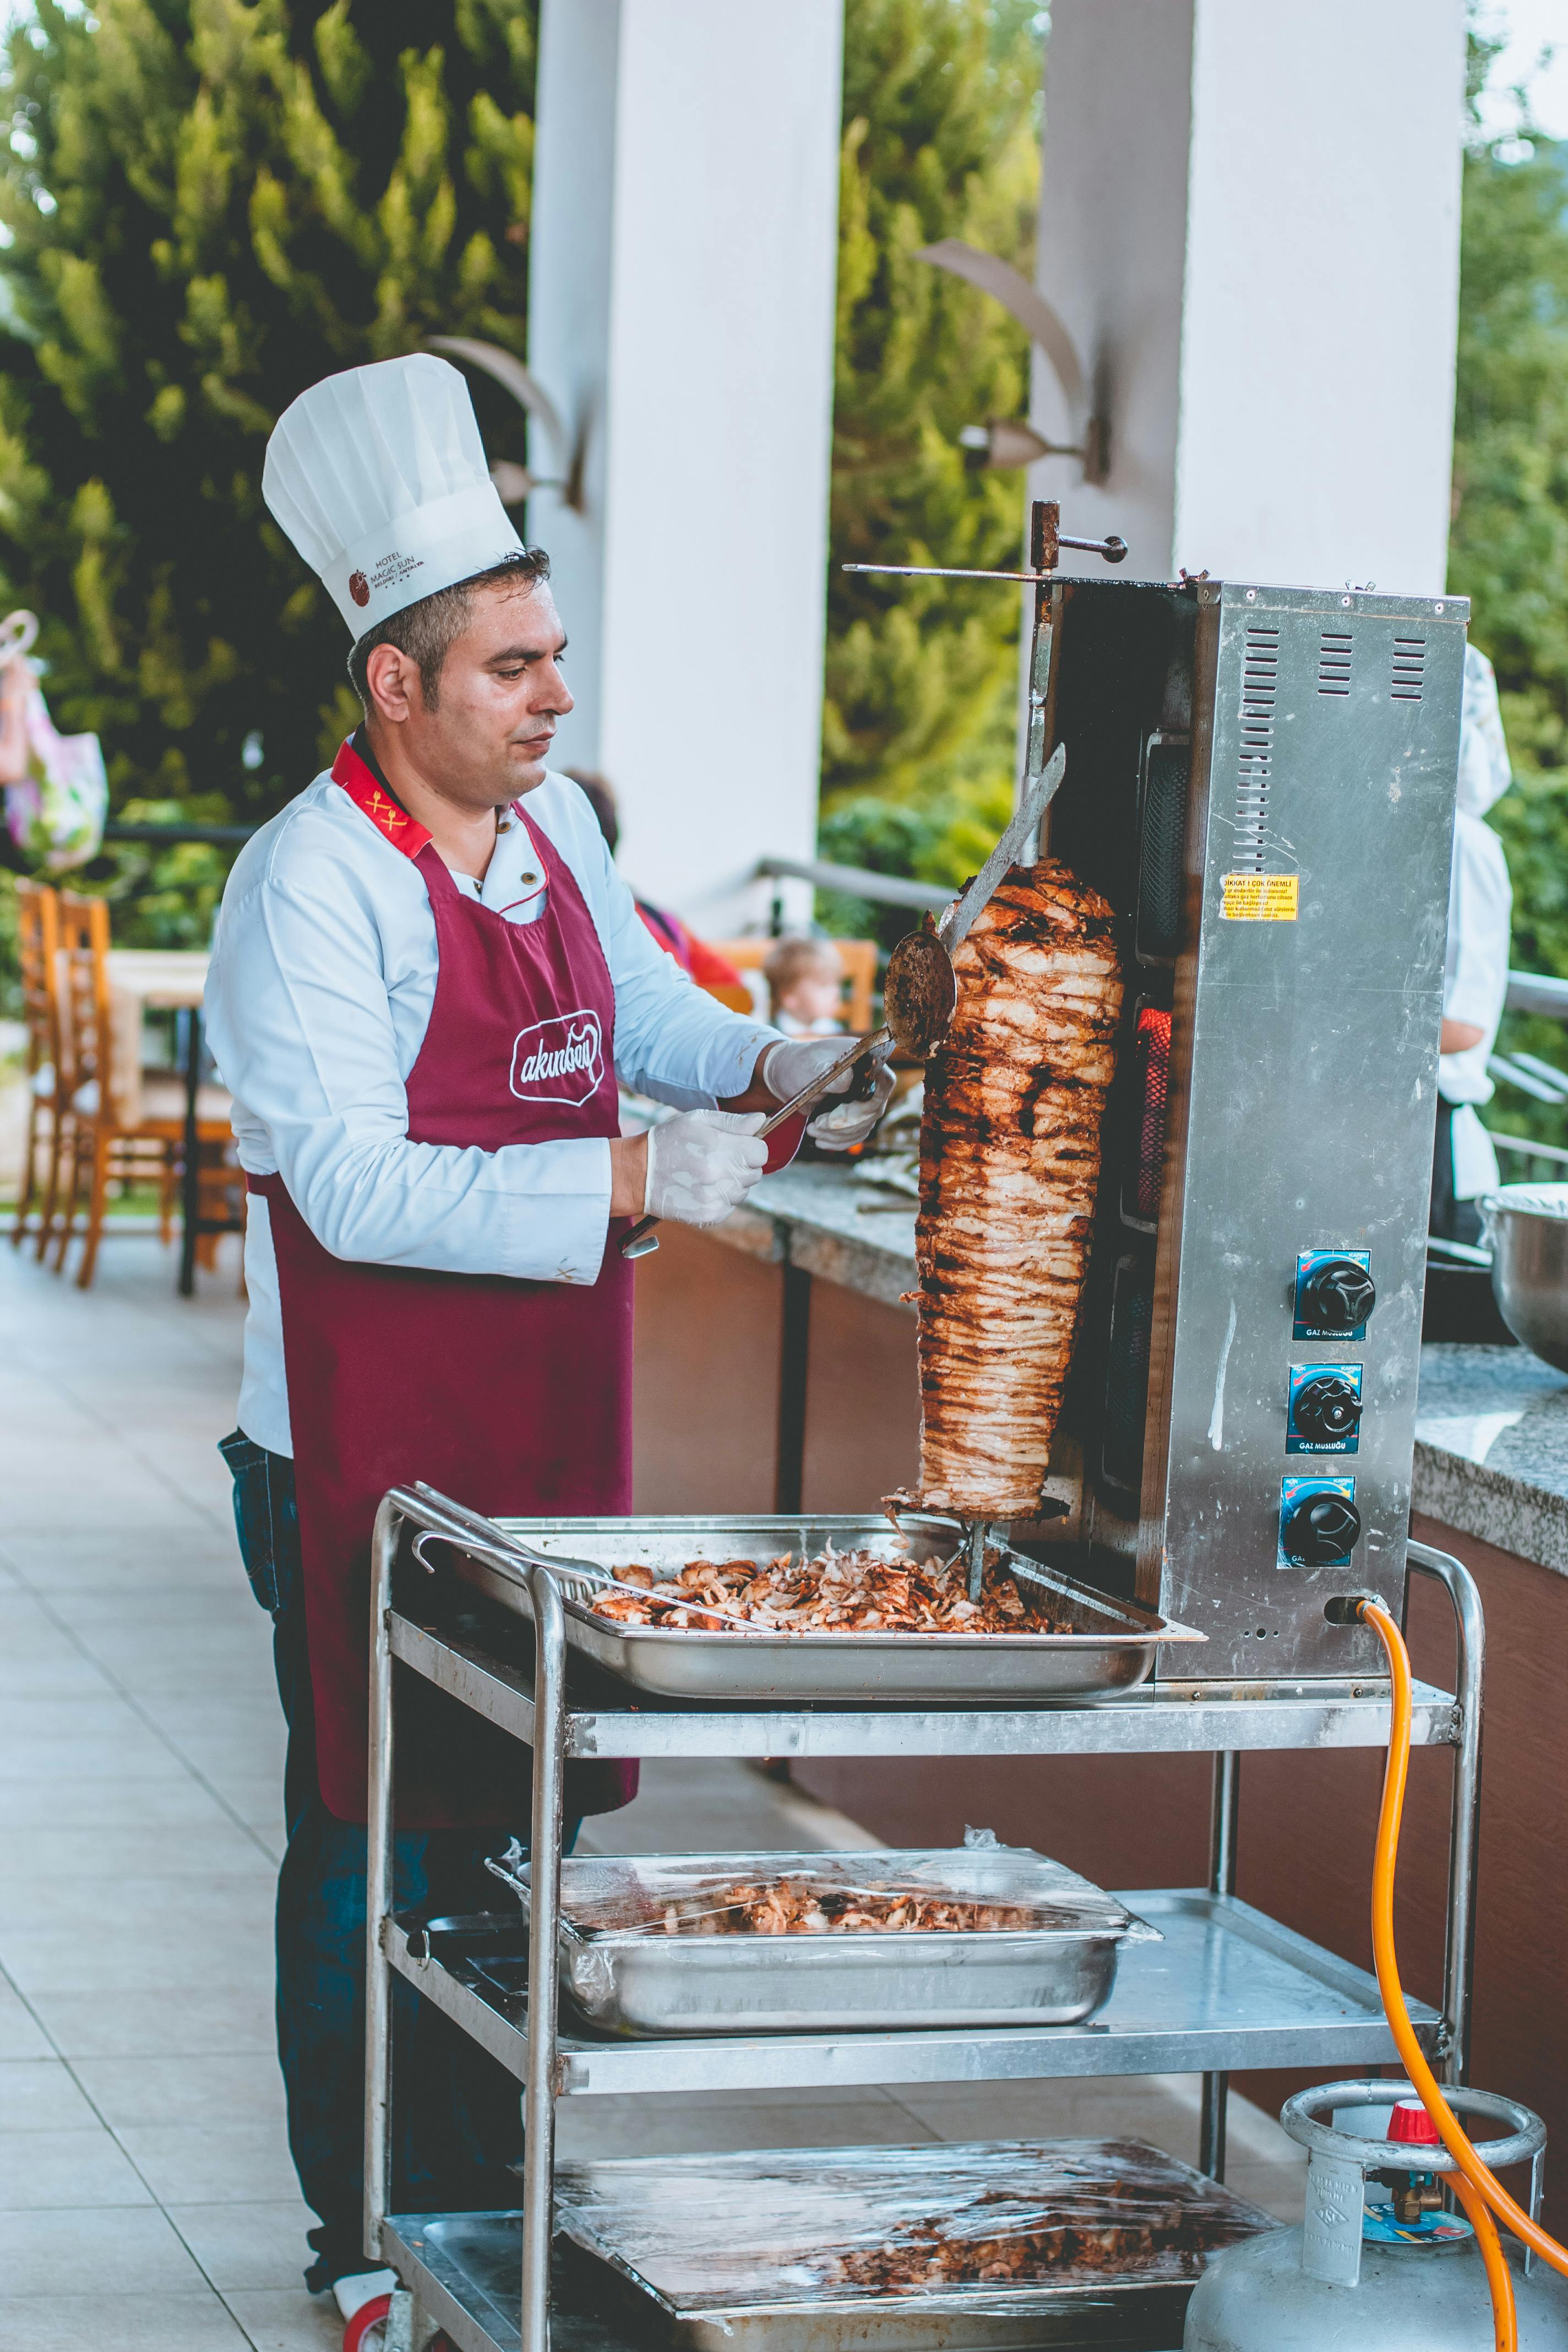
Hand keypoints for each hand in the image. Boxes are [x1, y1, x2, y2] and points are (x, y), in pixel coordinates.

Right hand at [643, 1110, 767, 1226]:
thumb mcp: (697, 1120)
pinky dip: (721, 1199)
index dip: (751, 1147)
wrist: (637, 1173)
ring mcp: (715, 1198)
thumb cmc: (667, 1142)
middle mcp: (720, 1175)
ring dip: (732, 1183)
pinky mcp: (708, 1215)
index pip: (761, 1153)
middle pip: (755, 1173)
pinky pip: (730, 1207)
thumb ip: (732, 1121)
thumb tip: (761, 1121)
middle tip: (717, 1160)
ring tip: (707, 1175)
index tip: (737, 1146)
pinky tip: (702, 1189)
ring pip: (743, 1191)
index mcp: (720, 1147)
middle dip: (742, 1165)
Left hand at [760, 1036, 896, 1151]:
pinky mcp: (856, 1116)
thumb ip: (831, 1076)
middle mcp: (871, 1081)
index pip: (885, 1081)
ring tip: (812, 1130)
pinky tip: (821, 1140)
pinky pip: (856, 1135)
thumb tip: (848, 1077)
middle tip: (817, 1124)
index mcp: (865, 1060)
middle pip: (873, 1110)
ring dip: (837, 1134)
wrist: (789, 1076)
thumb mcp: (811, 1068)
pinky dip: (838, 1141)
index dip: (872, 1098)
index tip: (846, 1110)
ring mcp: (865, 1100)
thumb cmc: (800, 1065)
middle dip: (843, 1123)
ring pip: (864, 1127)